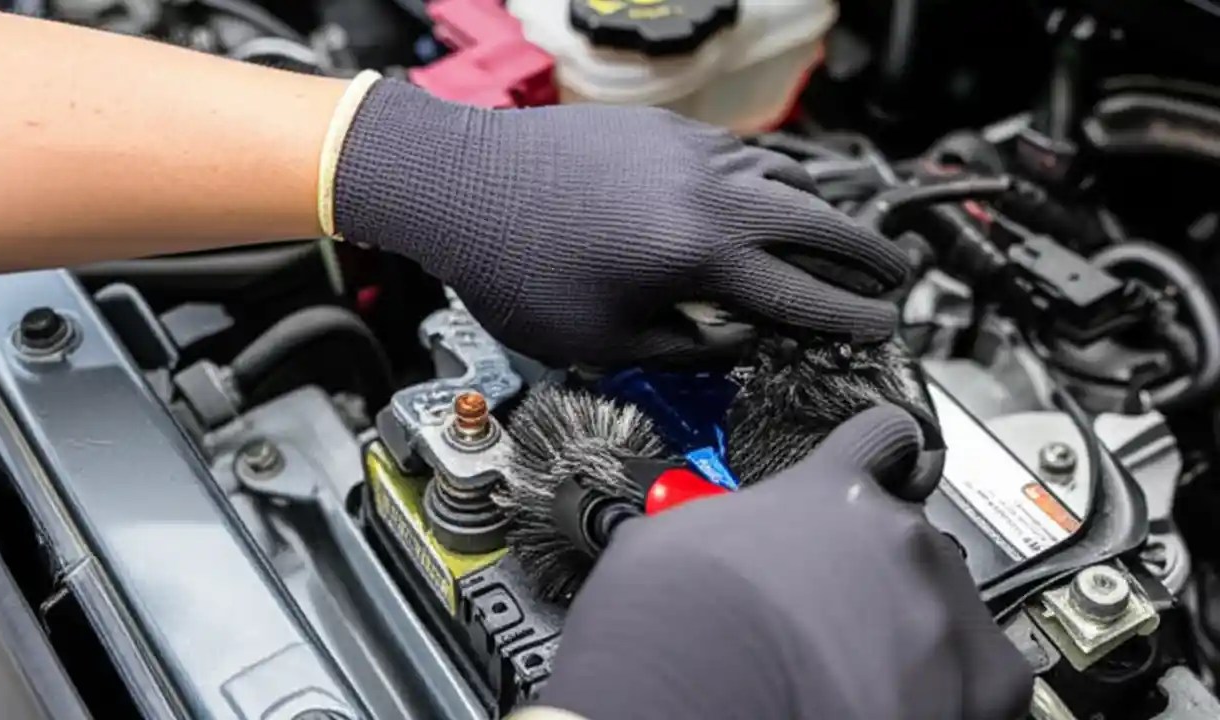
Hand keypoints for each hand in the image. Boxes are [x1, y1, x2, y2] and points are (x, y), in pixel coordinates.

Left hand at [332, 81, 908, 366]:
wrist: (460, 185)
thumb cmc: (516, 269)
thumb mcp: (603, 341)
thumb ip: (687, 346)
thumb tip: (739, 337)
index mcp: (698, 255)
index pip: (800, 293)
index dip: (851, 316)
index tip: (883, 326)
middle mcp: (710, 194)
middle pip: (819, 222)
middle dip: (868, 253)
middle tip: (897, 273)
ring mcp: (692, 151)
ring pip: (787, 177)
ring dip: (823, 210)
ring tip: (840, 237)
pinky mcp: (668, 129)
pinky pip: (744, 153)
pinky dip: (771, 179)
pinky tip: (769, 195)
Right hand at [536, 405, 1031, 719]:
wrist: (692, 703)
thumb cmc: (671, 631)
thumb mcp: (669, 540)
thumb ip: (718, 521)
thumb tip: (694, 533)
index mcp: (830, 490)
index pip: (885, 438)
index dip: (883, 458)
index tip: (888, 473)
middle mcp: (900, 536)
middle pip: (914, 539)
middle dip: (881, 572)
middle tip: (835, 618)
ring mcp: (946, 606)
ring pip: (950, 607)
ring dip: (915, 631)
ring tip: (857, 674)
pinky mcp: (984, 680)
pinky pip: (986, 676)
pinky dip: (951, 692)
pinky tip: (894, 702)